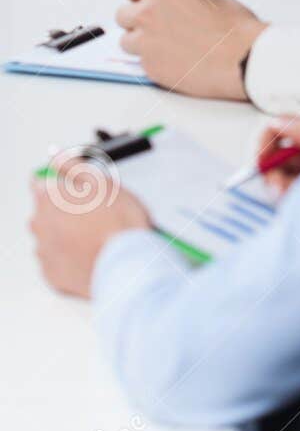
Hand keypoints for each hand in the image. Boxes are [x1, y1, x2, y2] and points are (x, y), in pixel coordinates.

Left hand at [31, 155, 152, 297]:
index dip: (60, 186)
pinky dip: (68, 257)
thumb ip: (73, 166)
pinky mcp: (54, 276)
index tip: (74, 190)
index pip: (40, 185)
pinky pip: (56, 262)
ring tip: (93, 235)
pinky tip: (88, 252)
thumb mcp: (100, 182)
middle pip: (44, 213)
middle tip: (93, 213)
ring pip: (49, 238)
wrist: (128, 263)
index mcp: (48, 201)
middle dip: (62, 211)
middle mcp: (40, 227)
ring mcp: (45, 253)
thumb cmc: (117, 222)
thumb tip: (56, 153)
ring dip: (65, 234)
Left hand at [116, 0, 265, 99]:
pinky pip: (141, 63)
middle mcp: (147, 12)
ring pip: (127, 41)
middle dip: (137, 20)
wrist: (242, 60)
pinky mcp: (149, 67)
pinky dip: (153, 62)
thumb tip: (185, 3)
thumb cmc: (235, 31)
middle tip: (156, 25)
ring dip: (141, 43)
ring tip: (167, 45)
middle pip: (122, 14)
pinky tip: (174, 60)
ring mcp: (145, 42)